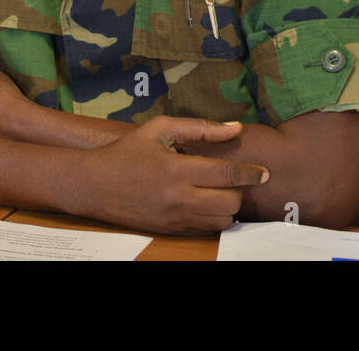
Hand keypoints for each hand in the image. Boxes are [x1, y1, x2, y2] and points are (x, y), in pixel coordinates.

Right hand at [74, 116, 269, 234]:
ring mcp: (175, 218)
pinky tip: (206, 203)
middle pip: (230, 202)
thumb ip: (201, 128)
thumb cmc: (128, 152)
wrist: (94, 185)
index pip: (227, 174)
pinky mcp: (171, 230)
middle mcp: (179, 198)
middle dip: (239, 190)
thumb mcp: (160, 129)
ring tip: (219, 190)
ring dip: (227, 206)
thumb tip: (235, 128)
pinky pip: (206, 230)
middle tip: (234, 178)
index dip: (251, 173)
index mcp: (177, 169)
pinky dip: (213, 218)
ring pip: (222, 221)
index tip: (265, 173)